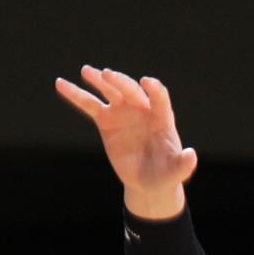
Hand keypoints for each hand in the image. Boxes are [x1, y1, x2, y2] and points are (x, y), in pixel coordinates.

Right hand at [53, 66, 198, 217]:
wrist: (147, 183)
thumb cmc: (165, 175)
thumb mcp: (175, 173)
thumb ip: (184, 165)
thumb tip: (192, 155)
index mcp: (161, 119)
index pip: (159, 98)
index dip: (154, 90)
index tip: (147, 82)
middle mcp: (142, 110)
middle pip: (131, 90)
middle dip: (121, 82)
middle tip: (107, 75)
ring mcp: (123, 113)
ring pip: (109, 92)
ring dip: (98, 80)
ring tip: (87, 72)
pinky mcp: (106, 121)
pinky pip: (90, 105)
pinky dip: (76, 94)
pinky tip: (61, 84)